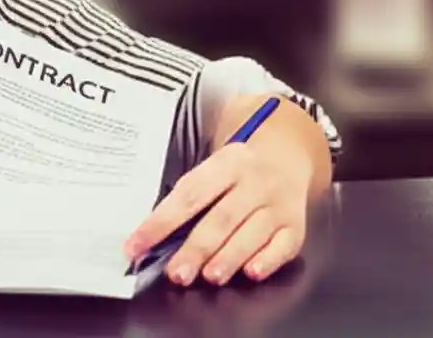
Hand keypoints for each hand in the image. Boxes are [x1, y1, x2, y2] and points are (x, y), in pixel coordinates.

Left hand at [124, 142, 311, 287]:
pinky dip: (268, 260)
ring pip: (253, 233)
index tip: (136, 246)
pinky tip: (251, 273)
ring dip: (229, 257)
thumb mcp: (213, 169)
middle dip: (197, 248)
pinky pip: (284, 245)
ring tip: (209, 277)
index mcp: (226, 163)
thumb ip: (189, 199)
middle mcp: (254, 182)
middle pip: (222, 218)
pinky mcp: (296, 225)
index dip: (160, 223)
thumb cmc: (237, 172)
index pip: (188, 195)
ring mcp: (278, 204)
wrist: (287, 156)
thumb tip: (153, 238)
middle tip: (177, 273)